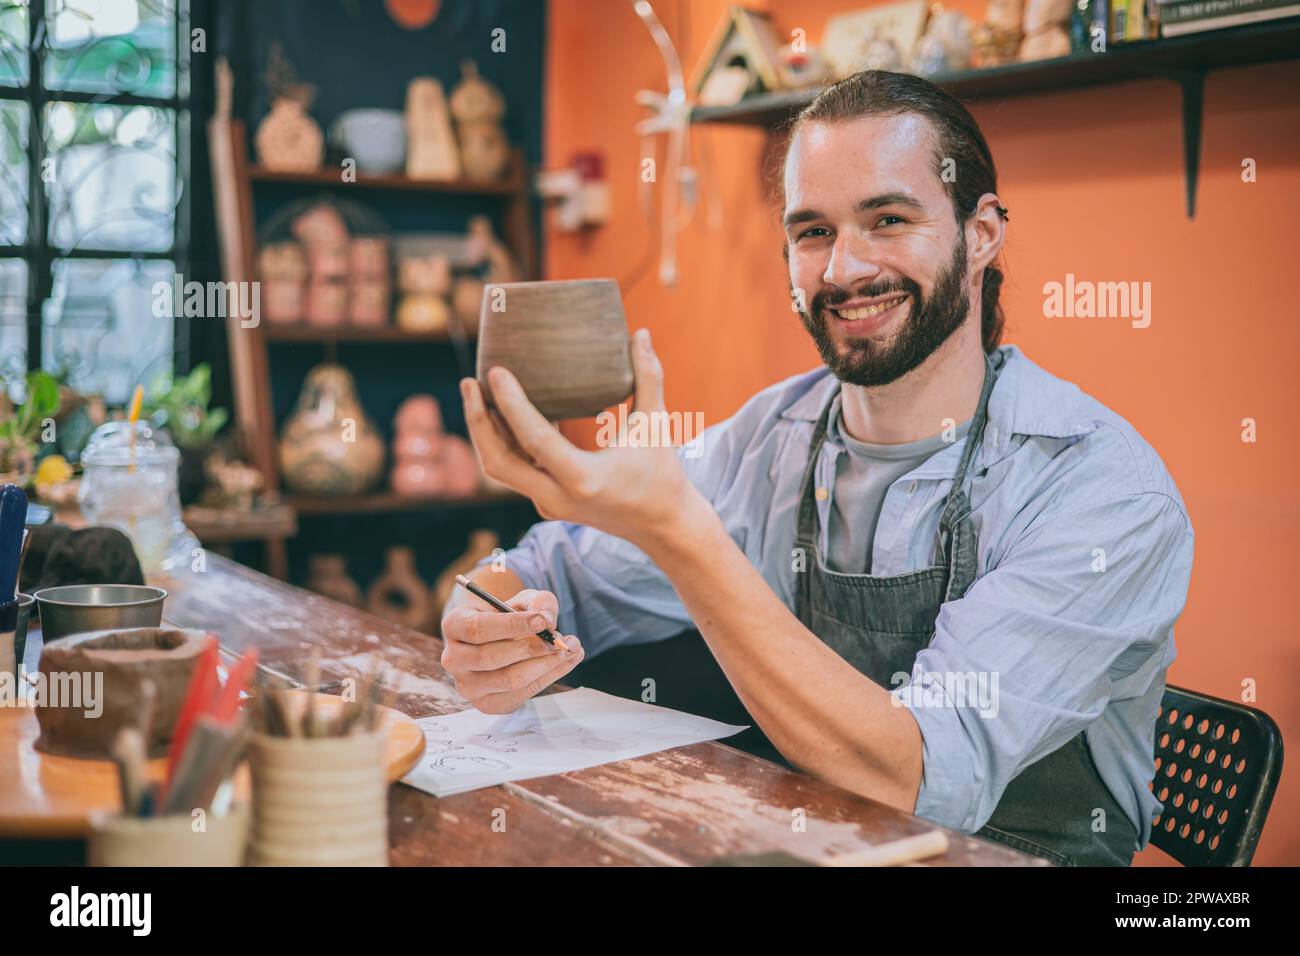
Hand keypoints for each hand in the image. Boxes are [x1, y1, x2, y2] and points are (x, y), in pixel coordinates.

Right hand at [440, 588, 584, 713]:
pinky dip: (549, 677)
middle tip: (561, 640)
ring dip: (546, 665)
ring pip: (510, 679)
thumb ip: (538, 603)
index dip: (512, 625)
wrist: (501, 641)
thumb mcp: (524, 601)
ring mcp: (468, 686)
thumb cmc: (509, 617)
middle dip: (532, 648)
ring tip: (571, 649)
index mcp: (453, 625)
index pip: (478, 628)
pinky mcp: (487, 704)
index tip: (542, 621)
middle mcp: (453, 658)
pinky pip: (522, 693)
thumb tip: (548, 621)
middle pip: (491, 657)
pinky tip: (566, 662)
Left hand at [461, 328, 694, 547]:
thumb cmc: (661, 472)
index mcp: (584, 478)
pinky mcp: (547, 504)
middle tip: (470, 381)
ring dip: (486, 432)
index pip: (534, 440)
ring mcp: (549, 504)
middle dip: (478, 421)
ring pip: (501, 469)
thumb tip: (642, 332)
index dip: (511, 404)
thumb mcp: (656, 424)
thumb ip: (649, 377)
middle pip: (499, 461)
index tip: (496, 371)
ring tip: (478, 392)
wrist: (662, 526)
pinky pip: (515, 471)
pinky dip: (505, 442)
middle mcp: (558, 497)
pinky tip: (505, 410)